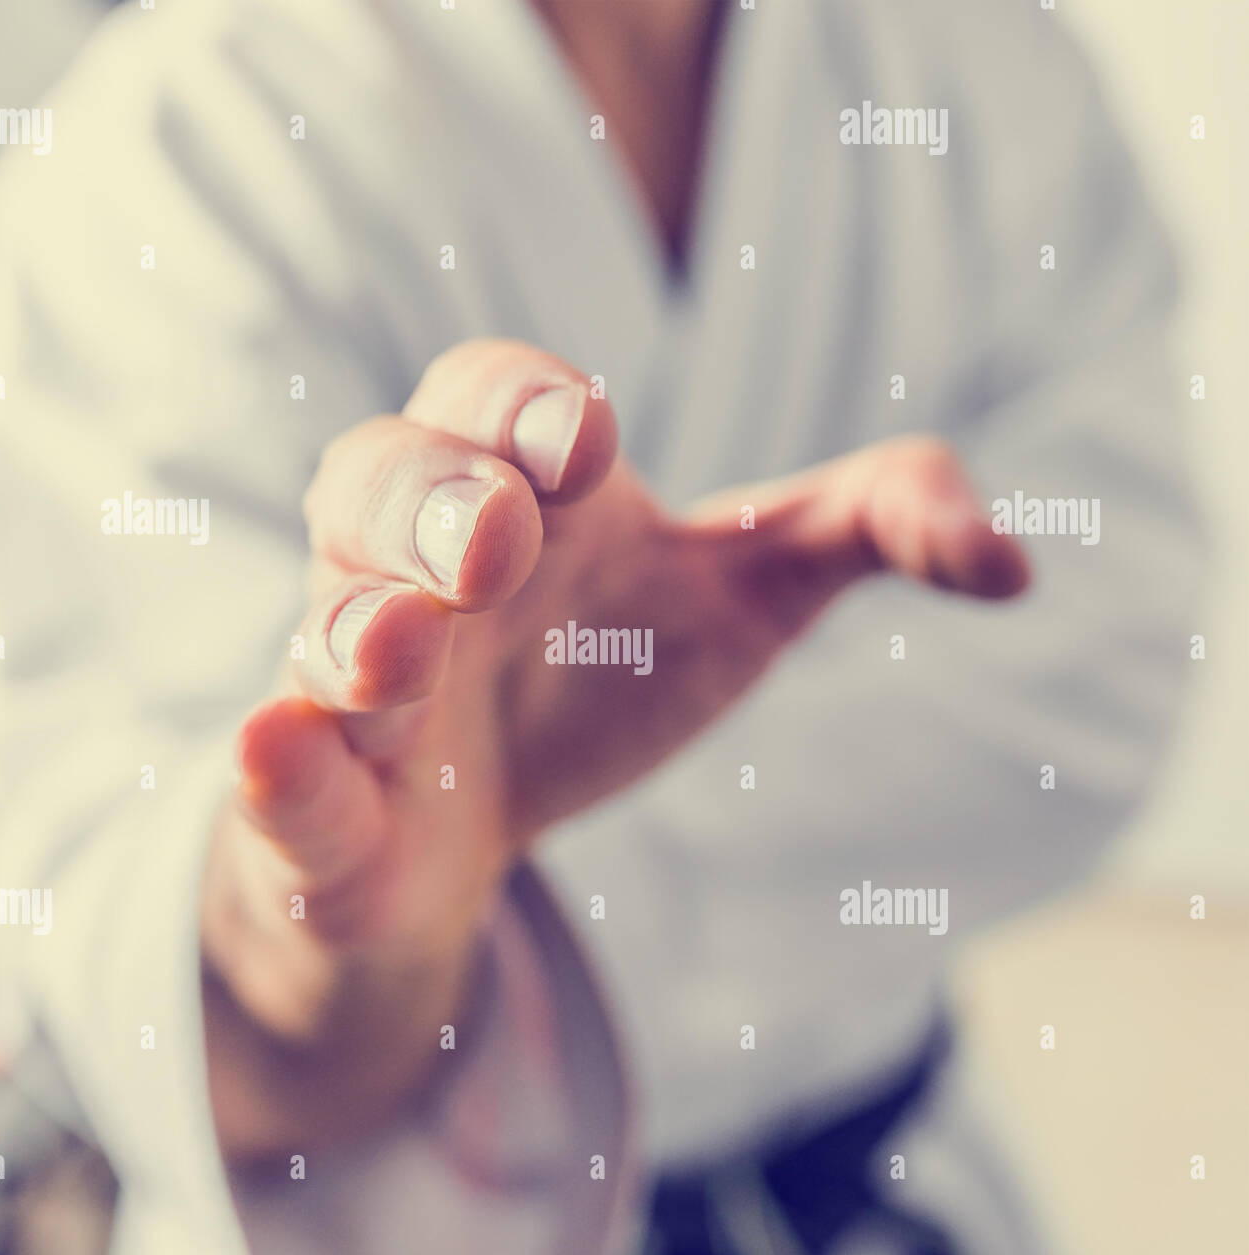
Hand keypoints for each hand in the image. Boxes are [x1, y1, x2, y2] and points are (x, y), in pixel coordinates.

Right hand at [201, 337, 1026, 1151]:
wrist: (478, 825)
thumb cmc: (606, 672)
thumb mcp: (749, 595)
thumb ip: (870, 530)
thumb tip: (1016, 559)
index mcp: (522, 489)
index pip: (492, 396)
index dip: (526, 403)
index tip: (590, 444)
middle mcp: (421, 568)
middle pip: (382, 483)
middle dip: (434, 498)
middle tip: (501, 539)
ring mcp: (364, 688)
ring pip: (325, 623)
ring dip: (354, 625)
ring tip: (405, 649)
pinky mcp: (330, 810)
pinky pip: (280, 775)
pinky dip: (276, 765)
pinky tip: (271, 751)